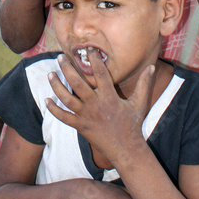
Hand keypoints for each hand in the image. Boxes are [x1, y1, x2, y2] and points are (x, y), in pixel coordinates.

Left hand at [47, 51, 151, 166]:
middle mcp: (95, 105)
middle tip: (61, 57)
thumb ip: (144, 84)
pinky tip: (46, 100)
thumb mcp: (140, 103)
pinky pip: (63, 117)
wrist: (126, 149)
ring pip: (66, 99)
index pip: (100, 73)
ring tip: (50, 74)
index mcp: (109, 97)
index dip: (94, 60)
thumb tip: (152, 67)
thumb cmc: (132, 125)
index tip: (88, 49)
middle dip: (67, 69)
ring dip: (56, 86)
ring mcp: (86, 116)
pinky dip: (54, 109)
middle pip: (77, 83)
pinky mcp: (80, 126)